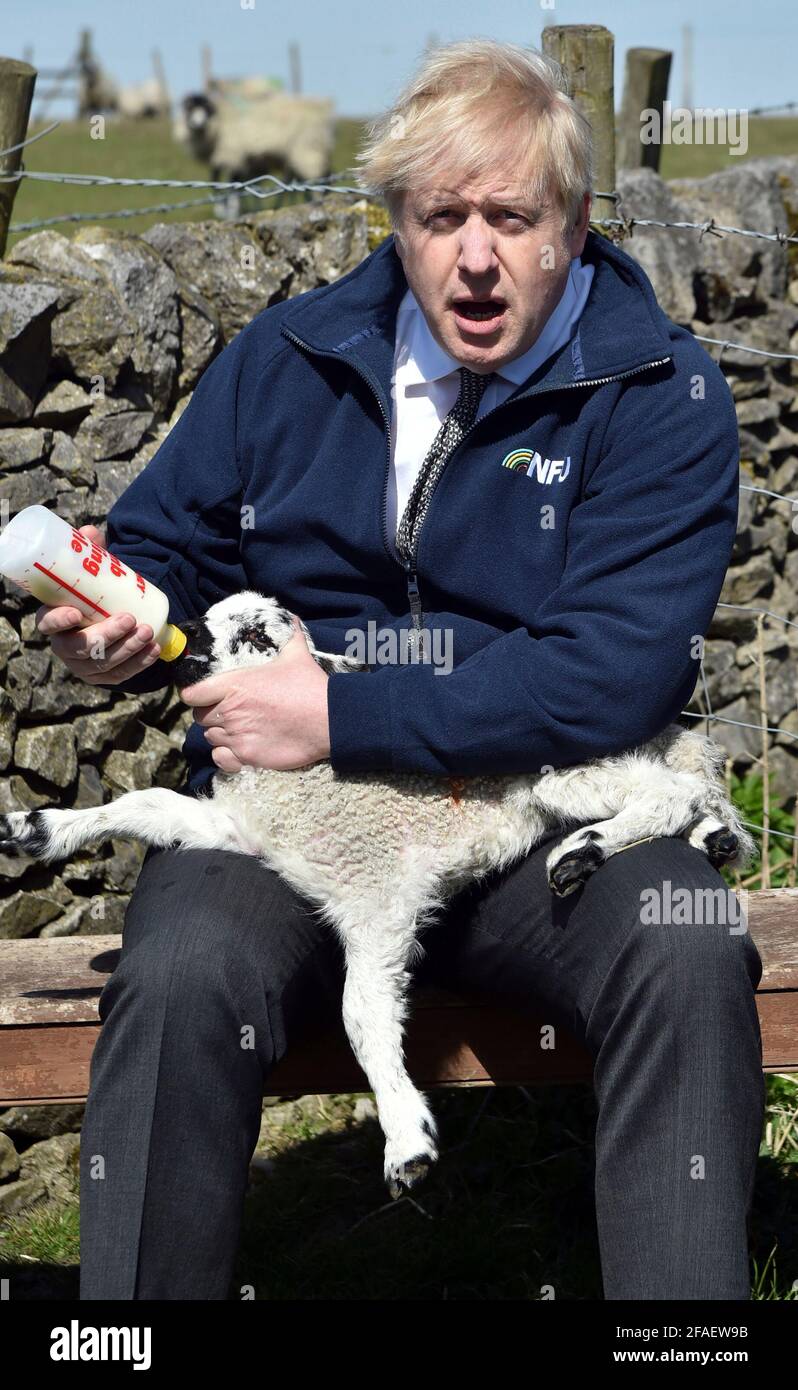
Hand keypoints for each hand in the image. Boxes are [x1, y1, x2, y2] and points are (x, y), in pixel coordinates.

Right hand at [34, 524, 161, 684]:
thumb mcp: (90, 574)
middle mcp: (64, 646)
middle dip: (106, 635)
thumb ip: (89, 554)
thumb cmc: (93, 595)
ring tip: (148, 632)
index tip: (73, 612)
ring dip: (128, 649)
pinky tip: (153, 650)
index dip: (57, 621)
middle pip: (79, 648)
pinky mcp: (103, 676)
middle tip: (129, 618)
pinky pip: (120, 675)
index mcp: (53, 619)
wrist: (107, 620)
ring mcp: (83, 665)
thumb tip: (89, 531)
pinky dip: (139, 663)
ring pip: (103, 663)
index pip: (47, 624)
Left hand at [178, 614, 330, 771]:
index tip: (202, 695)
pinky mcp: (247, 756)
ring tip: (236, 729)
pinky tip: (237, 748)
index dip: (195, 694)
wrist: (329, 720)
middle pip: (200, 716)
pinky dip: (225, 755)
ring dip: (220, 733)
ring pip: (211, 737)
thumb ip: (288, 637)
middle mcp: (230, 711)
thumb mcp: (296, 655)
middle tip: (226, 712)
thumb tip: (291, 620)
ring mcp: (237, 736)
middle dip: (209, 714)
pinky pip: (220, 758)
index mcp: (234, 684)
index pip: (193, 694)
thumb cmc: (309, 687)